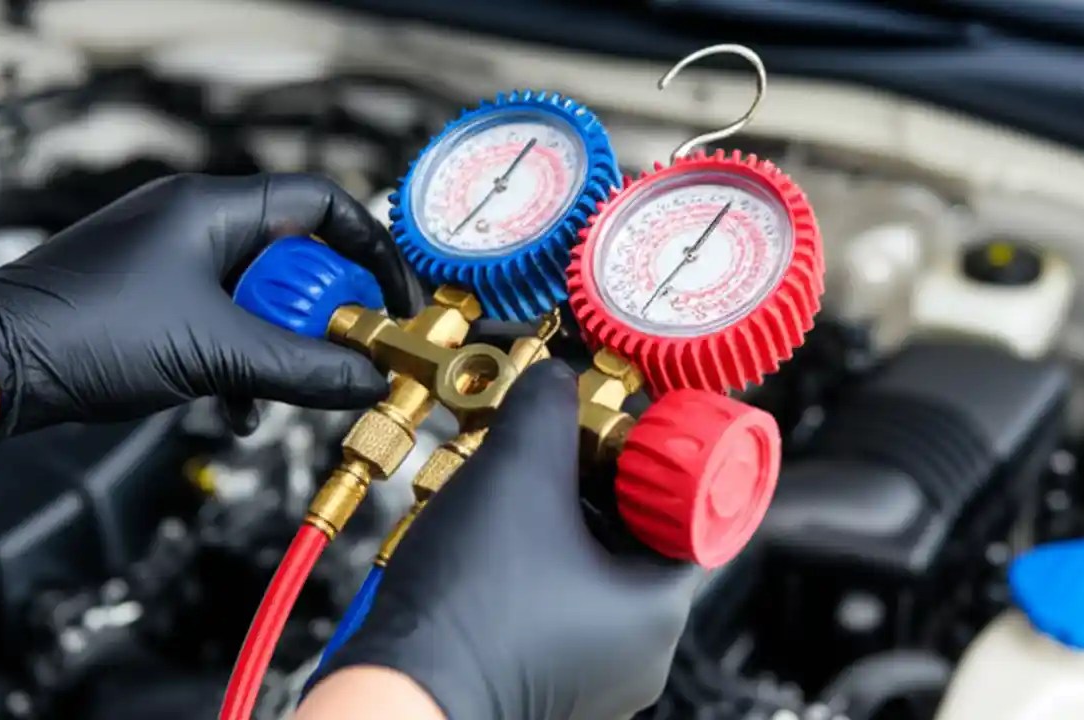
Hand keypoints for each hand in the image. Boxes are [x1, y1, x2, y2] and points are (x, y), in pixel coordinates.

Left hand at [0, 173, 421, 437]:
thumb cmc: (82, 332)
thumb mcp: (217, 353)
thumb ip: (305, 368)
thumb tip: (366, 379)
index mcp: (214, 210)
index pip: (321, 205)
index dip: (367, 250)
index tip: (390, 300)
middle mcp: (196, 225)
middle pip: (295, 261)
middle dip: (319, 316)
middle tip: (334, 356)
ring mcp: (175, 263)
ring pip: (262, 301)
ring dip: (280, 349)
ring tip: (276, 389)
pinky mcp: (158, 302)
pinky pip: (227, 324)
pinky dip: (243, 363)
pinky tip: (239, 404)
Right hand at [307, 361, 700, 719]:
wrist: (396, 692)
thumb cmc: (464, 612)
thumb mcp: (515, 474)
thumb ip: (547, 407)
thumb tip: (556, 378)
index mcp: (656, 607)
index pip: (687, 504)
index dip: (652, 450)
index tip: (619, 418)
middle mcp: (637, 646)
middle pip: (634, 527)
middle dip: (591, 473)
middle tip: (558, 436)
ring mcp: (591, 665)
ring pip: (589, 559)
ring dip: (555, 508)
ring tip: (515, 474)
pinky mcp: (546, 671)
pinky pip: (555, 592)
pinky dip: (532, 550)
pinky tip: (493, 524)